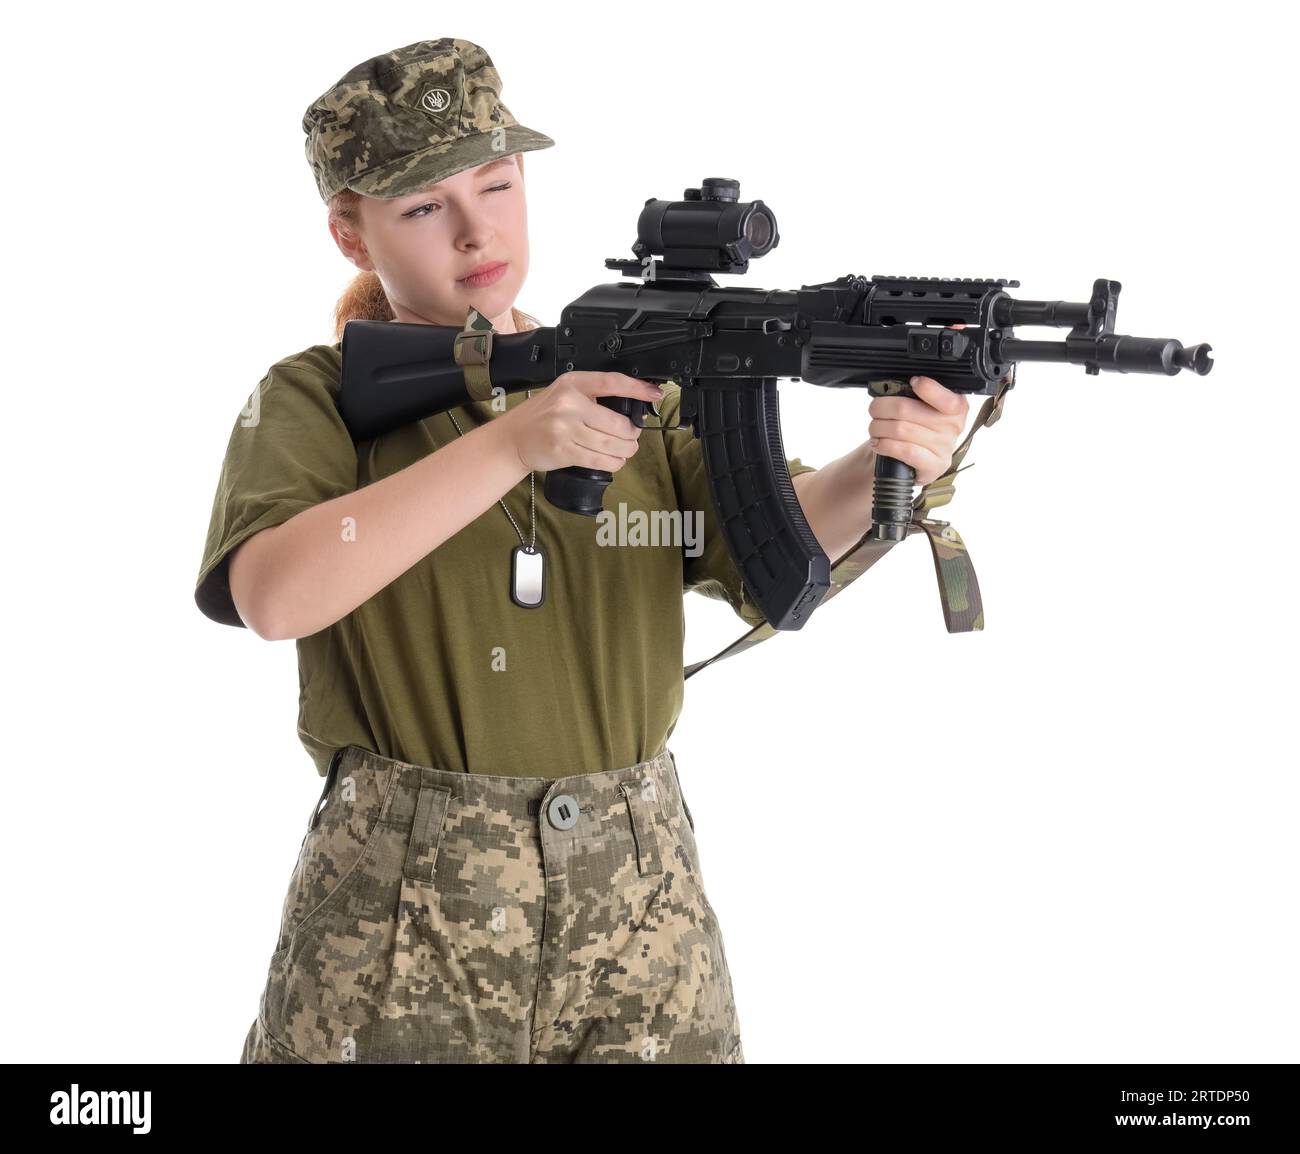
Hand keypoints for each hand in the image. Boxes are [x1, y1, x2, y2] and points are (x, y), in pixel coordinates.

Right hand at [505, 371, 662, 472]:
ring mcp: (565, 428)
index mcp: (573, 383)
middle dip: (632, 434)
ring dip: (626, 450)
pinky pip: (599, 459)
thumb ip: (592, 396)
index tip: (654, 394)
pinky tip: (615, 460)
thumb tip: (632, 409)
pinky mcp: (564, 451)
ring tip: (626, 450)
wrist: (514, 437)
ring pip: (612, 444)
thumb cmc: (543, 415)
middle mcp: (569, 404)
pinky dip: (613, 463)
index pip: (612, 382)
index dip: (637, 388)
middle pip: (618, 423)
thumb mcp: (565, 393)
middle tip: (632, 437)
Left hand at [867, 324, 970, 485]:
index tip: (913, 382)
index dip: (927, 388)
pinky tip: (879, 443)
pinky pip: (904, 451)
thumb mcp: (916, 400)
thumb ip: (920, 378)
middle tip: (874, 410)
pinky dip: (885, 445)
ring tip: (874, 428)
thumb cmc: (910, 426)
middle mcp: (954, 426)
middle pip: (909, 410)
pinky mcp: (932, 467)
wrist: (903, 460)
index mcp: (955, 405)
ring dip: (878, 428)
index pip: (947, 396)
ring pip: (901, 430)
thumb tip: (946, 333)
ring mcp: (944, 448)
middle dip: (881, 408)